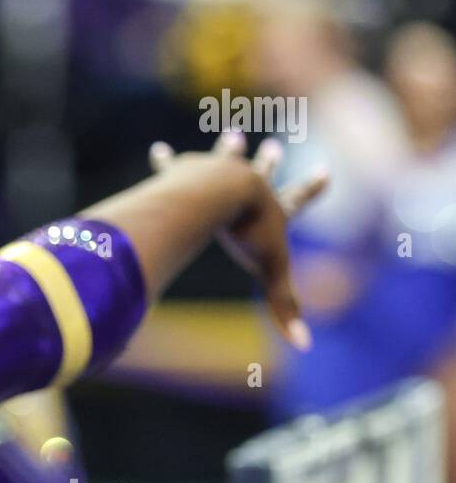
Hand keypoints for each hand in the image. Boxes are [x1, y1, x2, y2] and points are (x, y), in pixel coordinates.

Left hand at [148, 130, 329, 350]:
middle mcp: (246, 185)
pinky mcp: (186, 171)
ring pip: (224, 159)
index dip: (313, 188)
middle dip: (269, 161)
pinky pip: (173, 164)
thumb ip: (283, 307)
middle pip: (261, 172)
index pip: (299, 198)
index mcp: (270, 206)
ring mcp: (216, 174)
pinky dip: (165, 159)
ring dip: (227, 149)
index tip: (326, 172)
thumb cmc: (247, 231)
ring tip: (231, 136)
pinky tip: (157, 150)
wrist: (218, 194)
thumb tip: (304, 346)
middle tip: (273, 146)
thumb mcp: (271, 272)